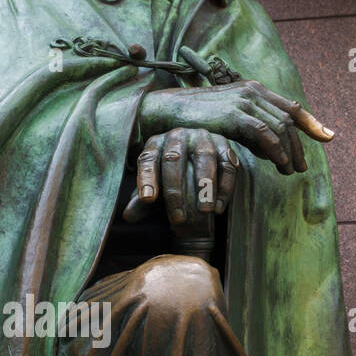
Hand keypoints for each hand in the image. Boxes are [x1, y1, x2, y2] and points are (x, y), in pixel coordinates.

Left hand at [123, 127, 239, 226]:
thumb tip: (128, 216)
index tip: (147, 200)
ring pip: (204, 157)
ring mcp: (202, 137)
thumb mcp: (154, 191)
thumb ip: (141, 203)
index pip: (147, 159)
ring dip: (205, 184)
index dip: (147, 178)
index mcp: (155, 144)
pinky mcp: (224, 144)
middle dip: (175, 190)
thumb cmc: (168, 181)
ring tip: (204, 212)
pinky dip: (225, 186)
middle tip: (178, 218)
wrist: (197, 166)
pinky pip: (227, 163)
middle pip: (174, 158)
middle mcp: (177, 136)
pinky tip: (218, 208)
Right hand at [138, 80, 333, 175]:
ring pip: (280, 127)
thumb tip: (273, 151)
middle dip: (300, 145)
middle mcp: (253, 91)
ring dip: (289, 152)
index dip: (311, 123)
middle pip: (289, 119)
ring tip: (290, 171)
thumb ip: (252, 131)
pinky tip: (278, 163)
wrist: (168, 111)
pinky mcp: (234, 114)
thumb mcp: (229, 121)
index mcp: (254, 90)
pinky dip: (275, 149)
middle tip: (301, 167)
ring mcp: (244, 101)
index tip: (326, 137)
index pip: (290, 107)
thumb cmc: (196, 119)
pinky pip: (263, 133)